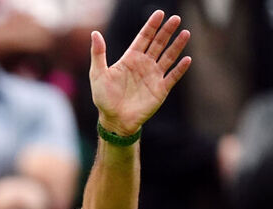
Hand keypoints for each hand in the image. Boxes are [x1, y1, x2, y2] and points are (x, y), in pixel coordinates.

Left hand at [90, 10, 191, 134]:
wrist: (114, 120)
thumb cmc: (104, 98)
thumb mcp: (98, 74)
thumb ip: (98, 54)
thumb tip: (95, 33)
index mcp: (130, 59)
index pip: (143, 38)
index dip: (151, 26)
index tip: (160, 13)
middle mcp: (144, 64)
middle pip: (158, 43)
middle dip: (166, 31)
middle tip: (175, 18)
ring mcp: (153, 76)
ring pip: (168, 57)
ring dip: (177, 45)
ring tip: (185, 33)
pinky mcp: (160, 89)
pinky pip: (173, 76)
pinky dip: (180, 68)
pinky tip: (187, 59)